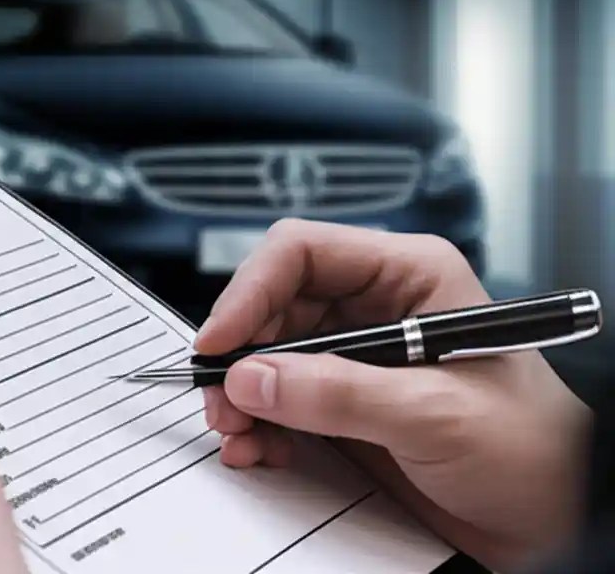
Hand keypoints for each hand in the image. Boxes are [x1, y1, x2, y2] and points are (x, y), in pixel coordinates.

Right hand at [195, 219, 590, 571]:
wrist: (555, 521)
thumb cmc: (533, 451)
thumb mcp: (436, 414)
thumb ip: (340, 394)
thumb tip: (255, 377)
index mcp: (410, 276)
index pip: (301, 254)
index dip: (250, 291)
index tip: (220, 341)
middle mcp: (378, 308)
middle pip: (273, 305)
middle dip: (240, 354)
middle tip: (223, 401)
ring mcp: (358, 358)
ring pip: (267, 355)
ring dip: (242, 394)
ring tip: (239, 433)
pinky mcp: (346, 405)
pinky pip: (280, 401)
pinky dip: (259, 424)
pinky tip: (260, 448)